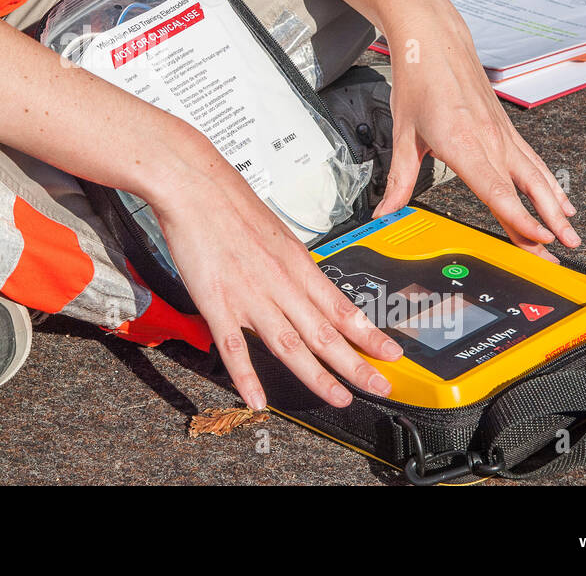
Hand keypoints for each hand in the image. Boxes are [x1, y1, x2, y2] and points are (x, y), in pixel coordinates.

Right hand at [149, 148, 404, 410]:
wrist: (195, 186)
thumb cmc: (230, 202)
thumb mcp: (276, 232)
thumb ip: (290, 264)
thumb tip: (306, 281)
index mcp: (297, 264)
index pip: (341, 307)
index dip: (368, 334)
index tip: (391, 353)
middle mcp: (280, 283)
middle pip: (324, 332)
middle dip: (357, 364)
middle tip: (381, 387)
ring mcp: (249, 296)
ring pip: (290, 345)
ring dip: (317, 376)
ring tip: (339, 398)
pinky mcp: (216, 303)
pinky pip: (235, 347)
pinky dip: (247, 377)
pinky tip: (258, 400)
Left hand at [375, 0, 579, 259]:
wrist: (433, 39)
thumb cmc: (418, 81)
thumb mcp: (402, 134)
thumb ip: (399, 180)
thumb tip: (384, 212)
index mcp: (461, 142)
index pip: (496, 189)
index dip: (518, 217)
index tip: (537, 239)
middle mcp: (488, 138)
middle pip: (524, 189)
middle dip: (545, 224)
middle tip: (562, 253)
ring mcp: (502, 132)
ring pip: (536, 175)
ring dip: (555, 205)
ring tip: (570, 233)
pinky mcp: (506, 127)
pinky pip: (532, 160)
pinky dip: (549, 183)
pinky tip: (558, 200)